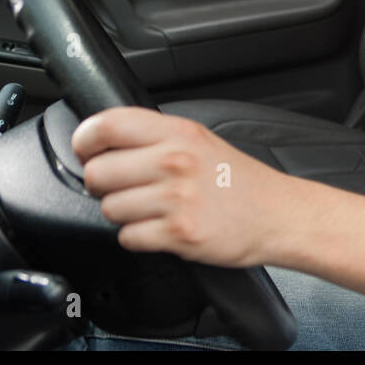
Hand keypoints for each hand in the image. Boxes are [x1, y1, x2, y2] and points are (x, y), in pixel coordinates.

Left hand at [71, 107, 289, 267]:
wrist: (278, 214)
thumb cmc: (239, 180)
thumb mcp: (201, 140)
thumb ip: (156, 136)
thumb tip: (105, 141)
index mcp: (178, 132)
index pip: (106, 125)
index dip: (85, 141)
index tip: (87, 152)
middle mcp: (176, 161)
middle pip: (97, 173)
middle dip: (102, 185)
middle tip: (122, 187)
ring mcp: (177, 198)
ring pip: (109, 209)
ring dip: (123, 214)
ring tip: (151, 209)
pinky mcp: (179, 233)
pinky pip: (128, 238)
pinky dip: (139, 238)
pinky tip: (161, 228)